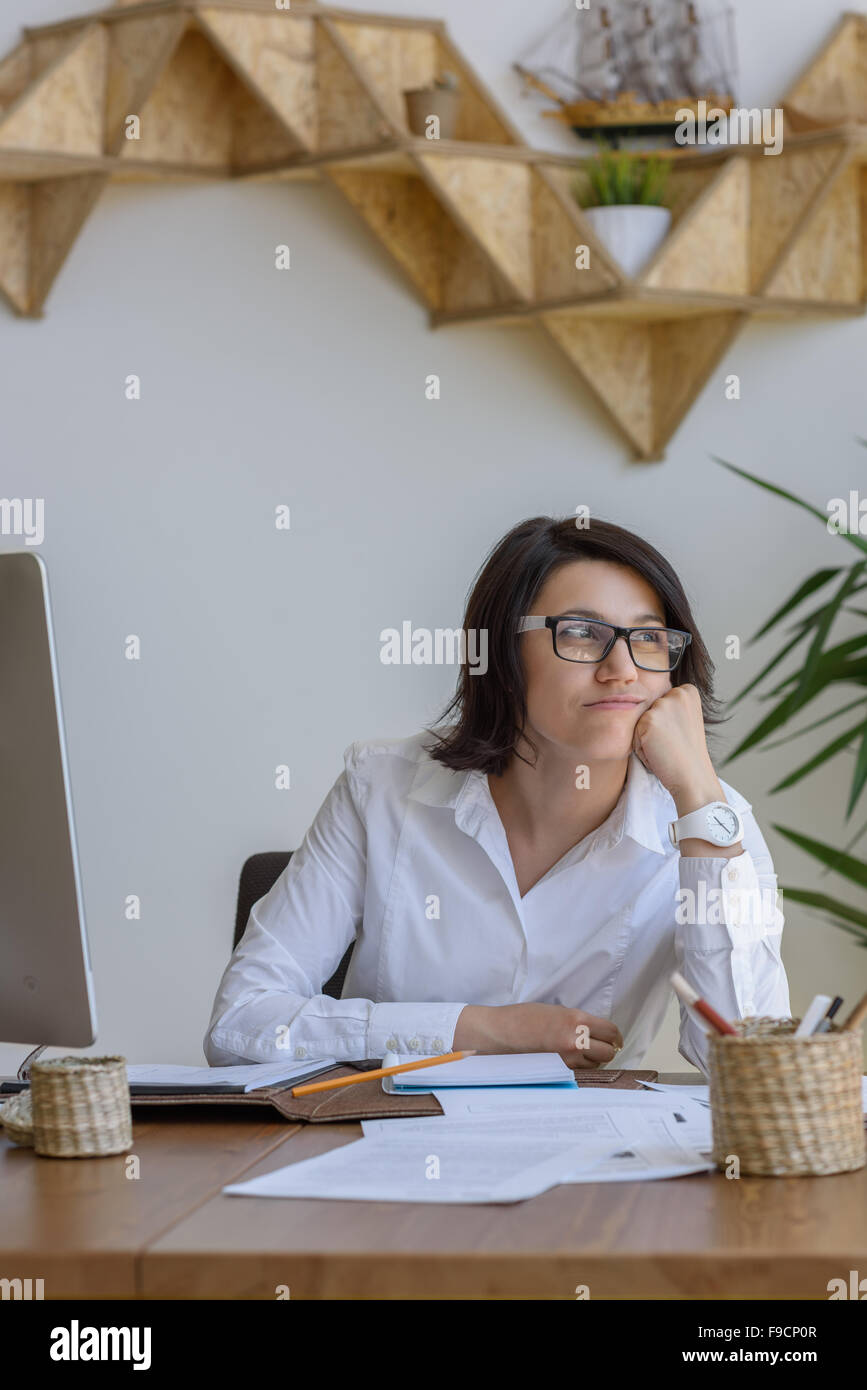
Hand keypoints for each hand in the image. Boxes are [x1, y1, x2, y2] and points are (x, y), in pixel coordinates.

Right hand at [453, 1003, 622, 1069]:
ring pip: (595, 1065)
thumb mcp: (556, 1012)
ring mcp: (567, 1059)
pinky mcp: (558, 1071)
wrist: (499, 1033)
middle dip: (606, 1050)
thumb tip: (596, 1032)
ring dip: (592, 1060)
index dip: (615, 1037)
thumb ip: (578, 1021)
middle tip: (598, 1047)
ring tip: (577, 1053)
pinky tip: (568, 1061)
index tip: (613, 1039)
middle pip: (608, 1052)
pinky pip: (580, 1073)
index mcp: (576, 1020)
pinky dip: (579, 1068)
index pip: (611, 1032)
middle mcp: (575, 1040)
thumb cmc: (524, 1018)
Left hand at [631, 683, 719, 808]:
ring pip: (639, 720)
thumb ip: (670, 707)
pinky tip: (658, 753)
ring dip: (646, 737)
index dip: (667, 722)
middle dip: (655, 728)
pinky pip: (633, 733)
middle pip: (649, 709)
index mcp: (689, 691)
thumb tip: (639, 699)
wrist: (692, 776)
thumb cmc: (686, 753)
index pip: (661, 701)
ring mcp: (663, 705)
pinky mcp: (649, 719)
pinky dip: (640, 747)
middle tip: (672, 743)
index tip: (681, 734)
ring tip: (665, 748)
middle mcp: (677, 693)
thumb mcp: (685, 720)